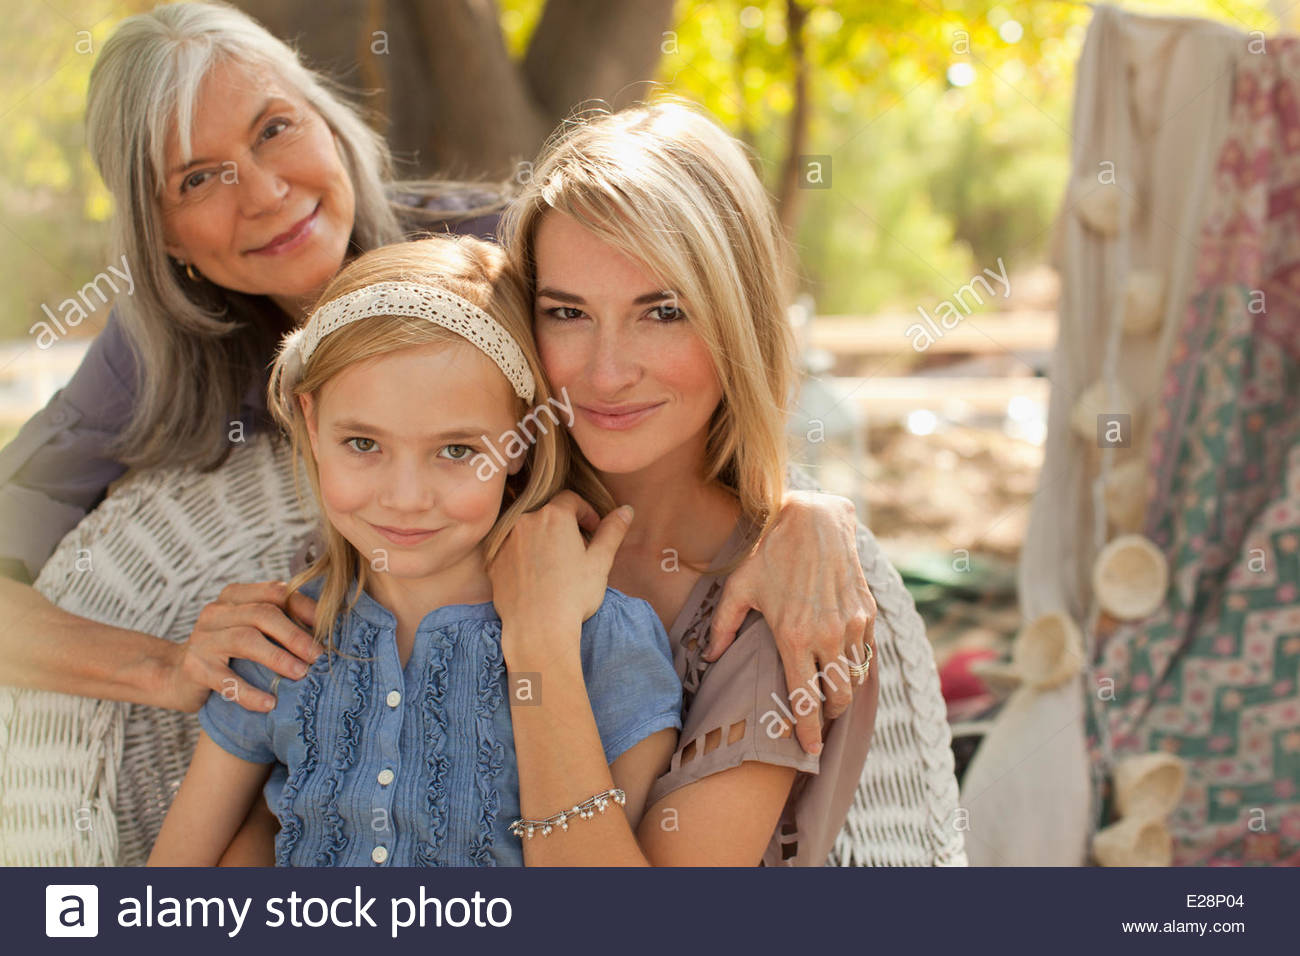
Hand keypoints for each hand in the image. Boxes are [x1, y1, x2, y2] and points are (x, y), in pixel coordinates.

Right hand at [162, 581, 320, 712]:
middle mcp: (216, 612)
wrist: (177, 676)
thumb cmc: (228, 652)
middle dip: (296, 635)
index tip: (329, 627)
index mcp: (235, 596)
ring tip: (301, 674)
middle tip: (319, 656)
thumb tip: (330, 625)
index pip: (274, 592)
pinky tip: (270, 703)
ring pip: (246, 640)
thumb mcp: (251, 629)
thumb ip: (279, 621)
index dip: (304, 608)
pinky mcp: (194, 667)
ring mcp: (202, 638)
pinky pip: (226, 680)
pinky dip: (250, 692)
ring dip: (278, 658)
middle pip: (263, 614)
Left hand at [489, 491, 632, 657]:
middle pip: (548, 514)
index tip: (593, 530)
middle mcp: (525, 522)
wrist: (538, 629)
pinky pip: (512, 550)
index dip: (586, 512)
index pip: (571, 500)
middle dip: (565, 526)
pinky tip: (537, 578)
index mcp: (554, 516)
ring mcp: (506, 541)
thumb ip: (612, 531)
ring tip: (557, 567)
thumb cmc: (573, 595)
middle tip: (578, 551)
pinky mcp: (493, 562)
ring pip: (529, 531)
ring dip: (544, 540)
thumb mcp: (600, 562)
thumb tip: (626, 511)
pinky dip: (525, 556)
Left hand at [706, 491, 874, 754]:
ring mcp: (852, 625)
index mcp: (793, 637)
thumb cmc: (770, 551)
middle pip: (837, 697)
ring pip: (854, 677)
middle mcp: (827, 636)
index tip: (809, 751)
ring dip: (844, 691)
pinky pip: (866, 652)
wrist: (814, 518)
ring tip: (831, 696)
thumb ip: (722, 626)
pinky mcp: (867, 611)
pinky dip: (856, 664)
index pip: (804, 698)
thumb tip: (708, 657)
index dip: (807, 730)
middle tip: (819, 720)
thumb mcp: (739, 587)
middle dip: (829, 715)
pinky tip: (843, 664)